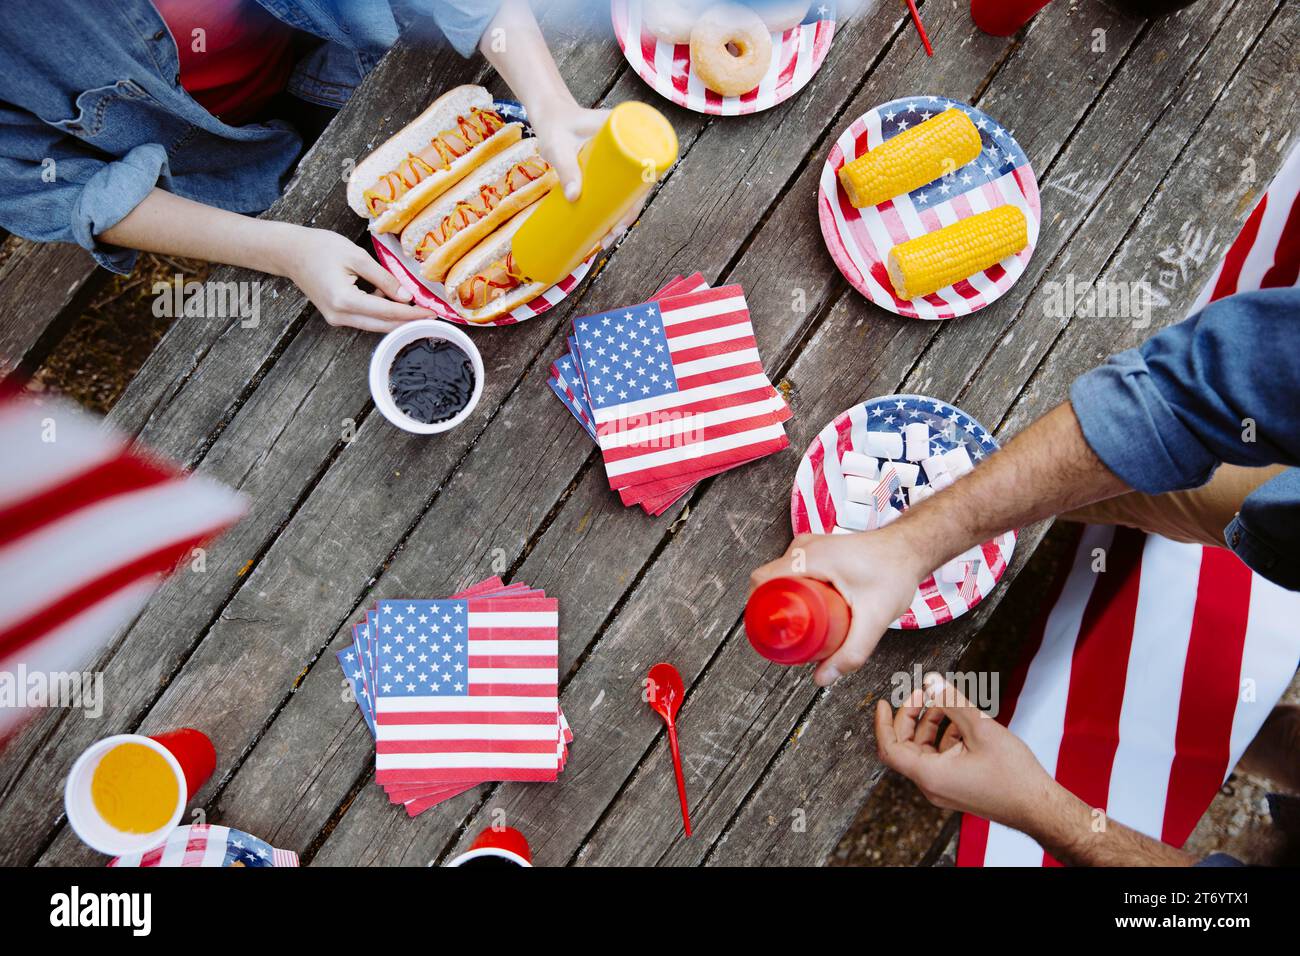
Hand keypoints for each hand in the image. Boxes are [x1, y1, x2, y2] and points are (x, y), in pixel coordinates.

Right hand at [278, 226, 433, 332]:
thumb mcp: (357, 257)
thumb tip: (406, 297)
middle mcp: (340, 316)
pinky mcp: (336, 316)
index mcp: (345, 300)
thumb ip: (383, 278)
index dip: (413, 314)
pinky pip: (364, 318)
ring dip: (394, 316)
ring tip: (411, 300)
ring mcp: (336, 319)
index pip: (388, 312)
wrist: (290, 252)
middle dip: (408, 322)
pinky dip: (380, 310)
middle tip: (431, 315)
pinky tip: (385, 293)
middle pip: (383, 325)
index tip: (433, 313)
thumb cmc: (321, 248)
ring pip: (374, 324)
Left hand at [527, 99, 644, 249]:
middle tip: (613, 234)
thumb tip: (575, 197)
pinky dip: (614, 211)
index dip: (641, 193)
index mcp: (627, 131)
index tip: (629, 213)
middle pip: (638, 185)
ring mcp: (619, 160)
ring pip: (629, 193)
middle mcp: (628, 146)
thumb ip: (565, 168)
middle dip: (629, 214)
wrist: (549, 116)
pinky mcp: (609, 170)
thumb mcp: (559, 146)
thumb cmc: (555, 125)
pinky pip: (618, 192)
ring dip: (622, 217)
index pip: (646, 164)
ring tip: (606, 239)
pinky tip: (607, 230)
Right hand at [749, 529, 927, 685]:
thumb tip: (822, 678)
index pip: (762, 580)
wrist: (910, 548)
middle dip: (773, 610)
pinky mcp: (818, 551)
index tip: (771, 631)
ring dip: (784, 601)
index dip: (758, 608)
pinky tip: (807, 612)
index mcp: (810, 557)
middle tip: (787, 636)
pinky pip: (793, 572)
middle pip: (769, 582)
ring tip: (798, 627)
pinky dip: (794, 593)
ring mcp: (810, 547)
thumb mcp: (874, 618)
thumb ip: (852, 652)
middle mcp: (804, 547)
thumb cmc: (895, 572)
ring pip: (781, 577)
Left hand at [875, 676, 1055, 831]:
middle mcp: (932, 785)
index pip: (889, 748)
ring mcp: (944, 788)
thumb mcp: (980, 728)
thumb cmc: (1014, 776)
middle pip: (906, 746)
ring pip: (925, 750)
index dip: (883, 723)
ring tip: (947, 703)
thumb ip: (952, 701)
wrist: (1039, 807)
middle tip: (925, 693)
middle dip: (913, 716)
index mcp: (930, 775)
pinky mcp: (957, 786)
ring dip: (932, 724)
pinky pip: (941, 758)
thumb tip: (933, 680)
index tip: (882, 702)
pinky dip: (946, 737)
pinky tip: (962, 721)